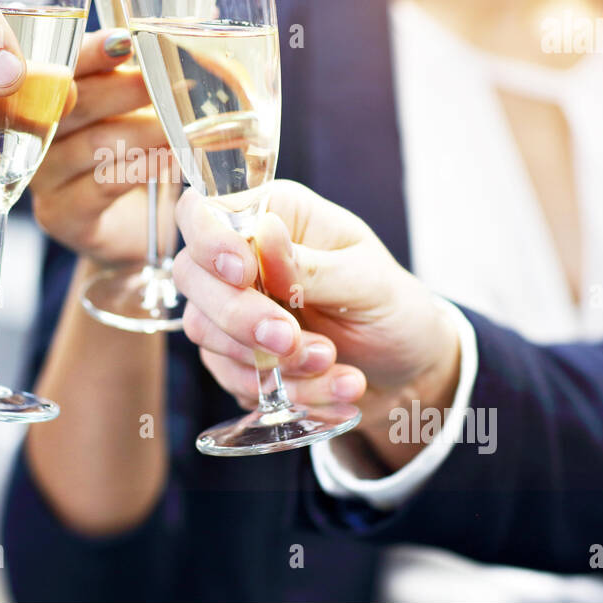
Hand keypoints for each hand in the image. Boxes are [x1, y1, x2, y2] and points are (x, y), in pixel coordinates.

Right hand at [29, 28, 177, 265]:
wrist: (128, 233)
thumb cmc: (133, 159)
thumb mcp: (143, 108)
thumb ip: (157, 68)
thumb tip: (207, 19)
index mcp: (47, 97)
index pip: (62, 66)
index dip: (92, 53)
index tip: (127, 42)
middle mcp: (34, 135)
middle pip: (74, 103)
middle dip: (127, 89)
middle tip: (176, 85)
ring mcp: (43, 179)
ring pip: (93, 144)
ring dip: (146, 131)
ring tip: (186, 127)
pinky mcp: (60, 216)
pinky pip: (102, 186)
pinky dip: (143, 168)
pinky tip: (172, 160)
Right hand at [172, 181, 460, 444]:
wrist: (409, 373)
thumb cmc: (394, 309)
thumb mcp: (369, 282)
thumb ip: (311, 265)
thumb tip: (264, 232)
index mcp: (275, 216)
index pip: (204, 211)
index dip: (208, 239)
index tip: (243, 273)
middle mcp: (243, 258)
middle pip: (193, 276)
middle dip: (240, 317)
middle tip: (291, 340)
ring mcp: (233, 309)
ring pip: (206, 332)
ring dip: (269, 360)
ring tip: (333, 363)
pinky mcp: (237, 358)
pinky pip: (232, 377)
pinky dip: (284, 391)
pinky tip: (334, 389)